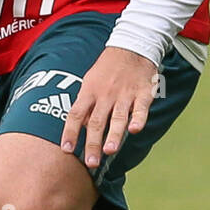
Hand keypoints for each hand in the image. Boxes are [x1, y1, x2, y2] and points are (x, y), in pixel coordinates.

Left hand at [60, 46, 159, 169]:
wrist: (132, 46)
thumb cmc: (107, 68)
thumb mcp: (90, 81)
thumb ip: (86, 104)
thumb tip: (80, 128)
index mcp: (89, 91)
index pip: (76, 114)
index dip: (70, 132)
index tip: (66, 150)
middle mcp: (105, 94)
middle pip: (97, 121)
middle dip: (93, 143)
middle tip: (91, 163)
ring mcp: (124, 94)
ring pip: (118, 117)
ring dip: (114, 135)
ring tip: (110, 151)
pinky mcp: (143, 92)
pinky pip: (141, 108)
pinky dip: (138, 118)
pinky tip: (135, 130)